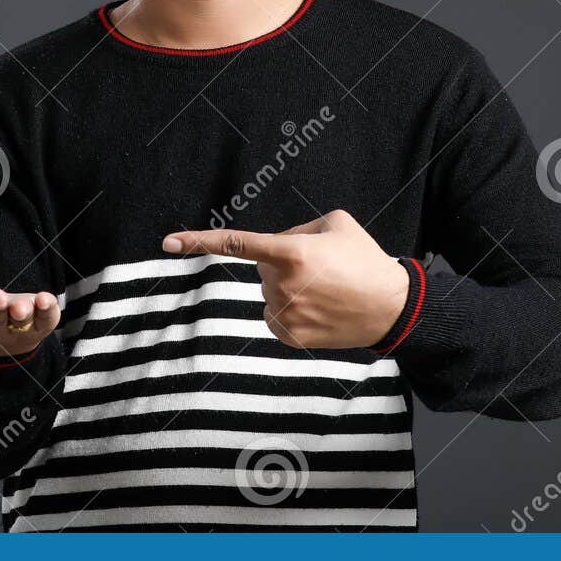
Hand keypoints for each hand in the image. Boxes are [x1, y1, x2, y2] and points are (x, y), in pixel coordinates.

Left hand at [162, 208, 409, 349]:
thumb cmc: (365, 260)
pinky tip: (319, 309)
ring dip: (288, 288)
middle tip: (321, 268)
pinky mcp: (289, 337)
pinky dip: (291, 310)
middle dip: (283, 263)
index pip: (237, 244)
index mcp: (291, 253)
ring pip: (269, 292)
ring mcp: (284, 314)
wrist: (392, 308)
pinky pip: (275, 315)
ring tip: (326, 290)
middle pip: (263, 267)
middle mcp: (281, 286)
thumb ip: (297, 229)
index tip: (168, 243)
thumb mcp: (335, 223)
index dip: (199, 241)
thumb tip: (274, 245)